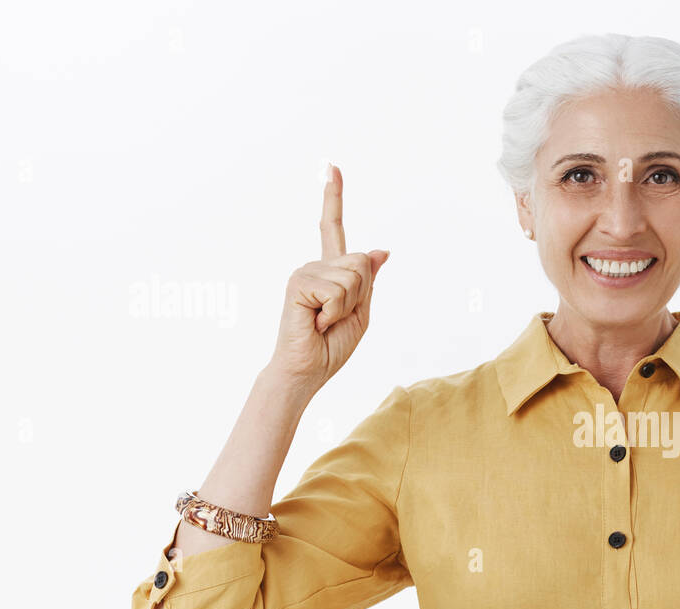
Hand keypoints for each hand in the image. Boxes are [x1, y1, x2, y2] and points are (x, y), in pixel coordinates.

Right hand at [269, 164, 390, 393]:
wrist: (307, 369)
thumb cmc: (331, 346)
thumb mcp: (361, 312)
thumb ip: (368, 281)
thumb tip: (381, 251)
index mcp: (331, 271)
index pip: (333, 228)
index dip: (334, 197)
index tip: (332, 167)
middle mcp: (315, 265)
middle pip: (362, 262)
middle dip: (360, 296)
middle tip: (336, 318)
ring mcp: (304, 272)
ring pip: (353, 276)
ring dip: (347, 307)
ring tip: (325, 321)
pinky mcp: (298, 283)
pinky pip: (337, 290)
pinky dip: (334, 312)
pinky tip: (317, 322)